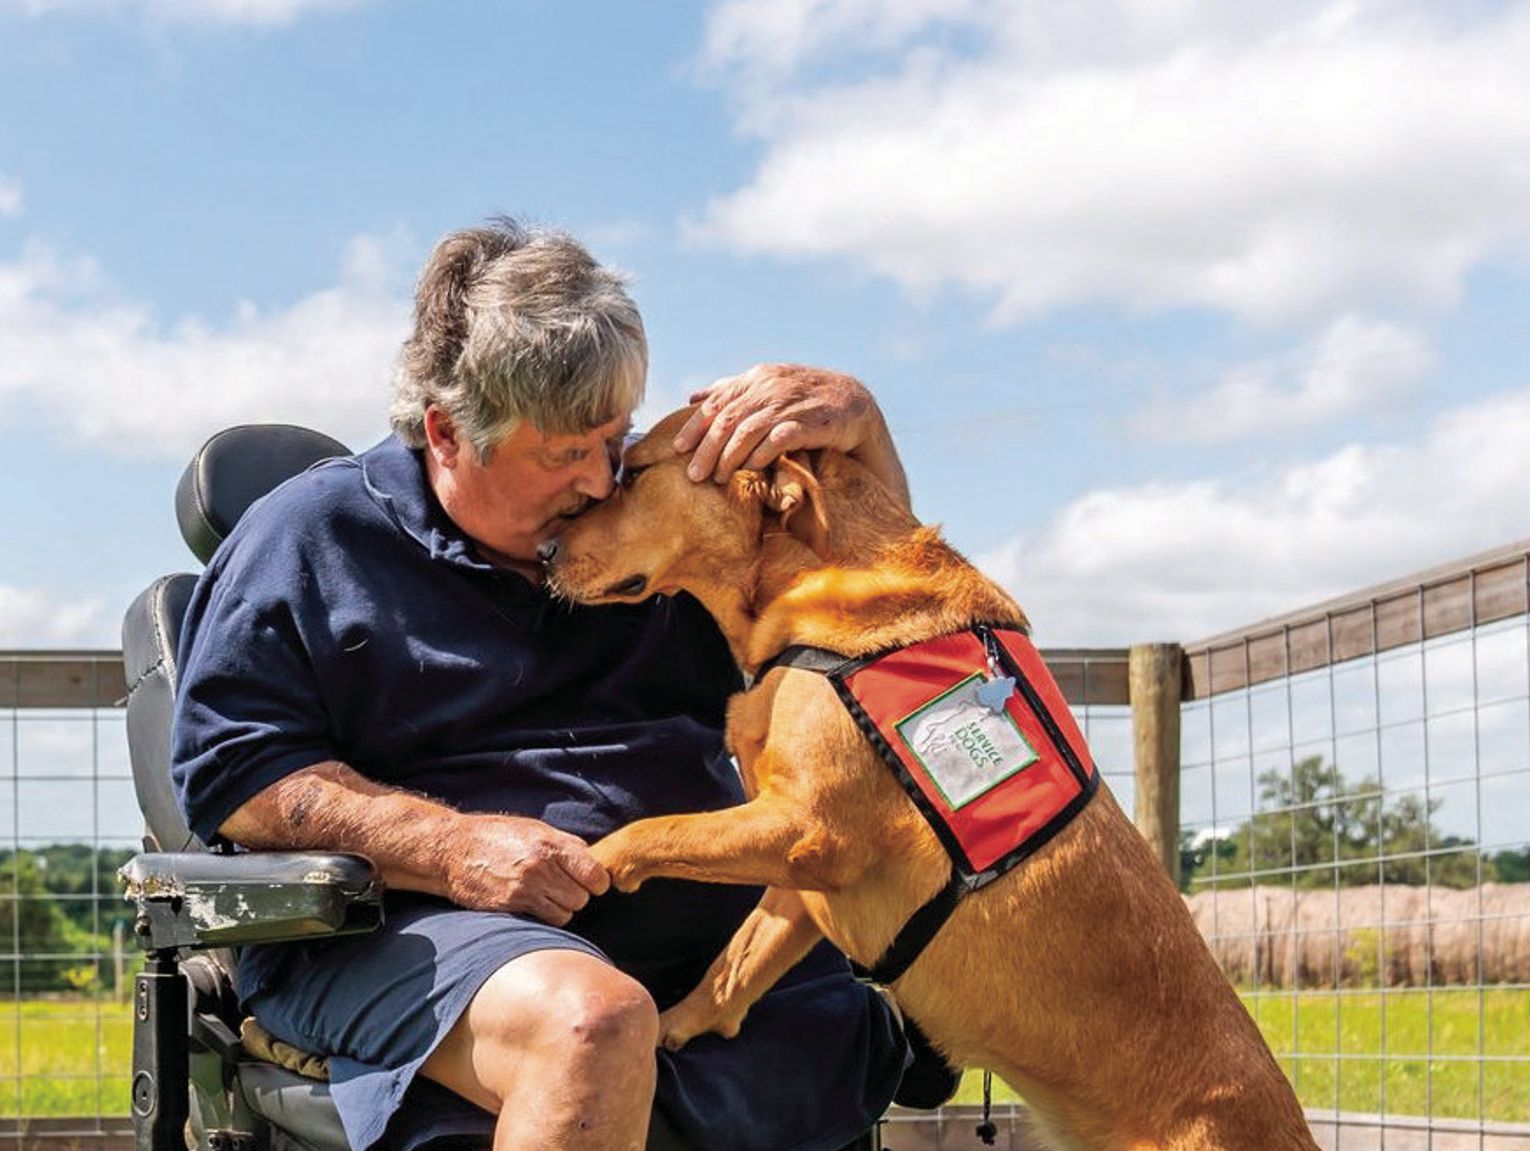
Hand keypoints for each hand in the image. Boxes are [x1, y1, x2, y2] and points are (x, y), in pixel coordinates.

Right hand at [441, 814, 609, 924]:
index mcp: (550, 845)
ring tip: (545, 894)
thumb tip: (595, 860)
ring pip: (566, 914)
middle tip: (562, 886)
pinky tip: (532, 903)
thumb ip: (566, 844)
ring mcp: (525, 889)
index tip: (591, 882)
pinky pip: (545, 921)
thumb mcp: (535, 828)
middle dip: (576, 894)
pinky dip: (544, 916)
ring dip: (560, 908)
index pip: (595, 875)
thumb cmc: (496, 836)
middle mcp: (540, 867)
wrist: (453, 850)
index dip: (597, 881)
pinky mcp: (510, 906)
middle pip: (582, 898)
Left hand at [673, 364, 899, 490]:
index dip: (694, 426)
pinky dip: (761, 454)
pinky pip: (779, 439)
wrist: (854, 402)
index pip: (717, 402)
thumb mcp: (768, 387)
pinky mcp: (811, 422)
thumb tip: (693, 398)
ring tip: (719, 479)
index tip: (677, 449)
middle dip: (707, 450)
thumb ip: (732, 390)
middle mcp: (771, 387)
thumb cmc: (804, 399)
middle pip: (728, 419)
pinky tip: (750, 470)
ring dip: (730, 457)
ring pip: (749, 430)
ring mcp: (791, 404)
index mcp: (757, 378)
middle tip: (694, 476)